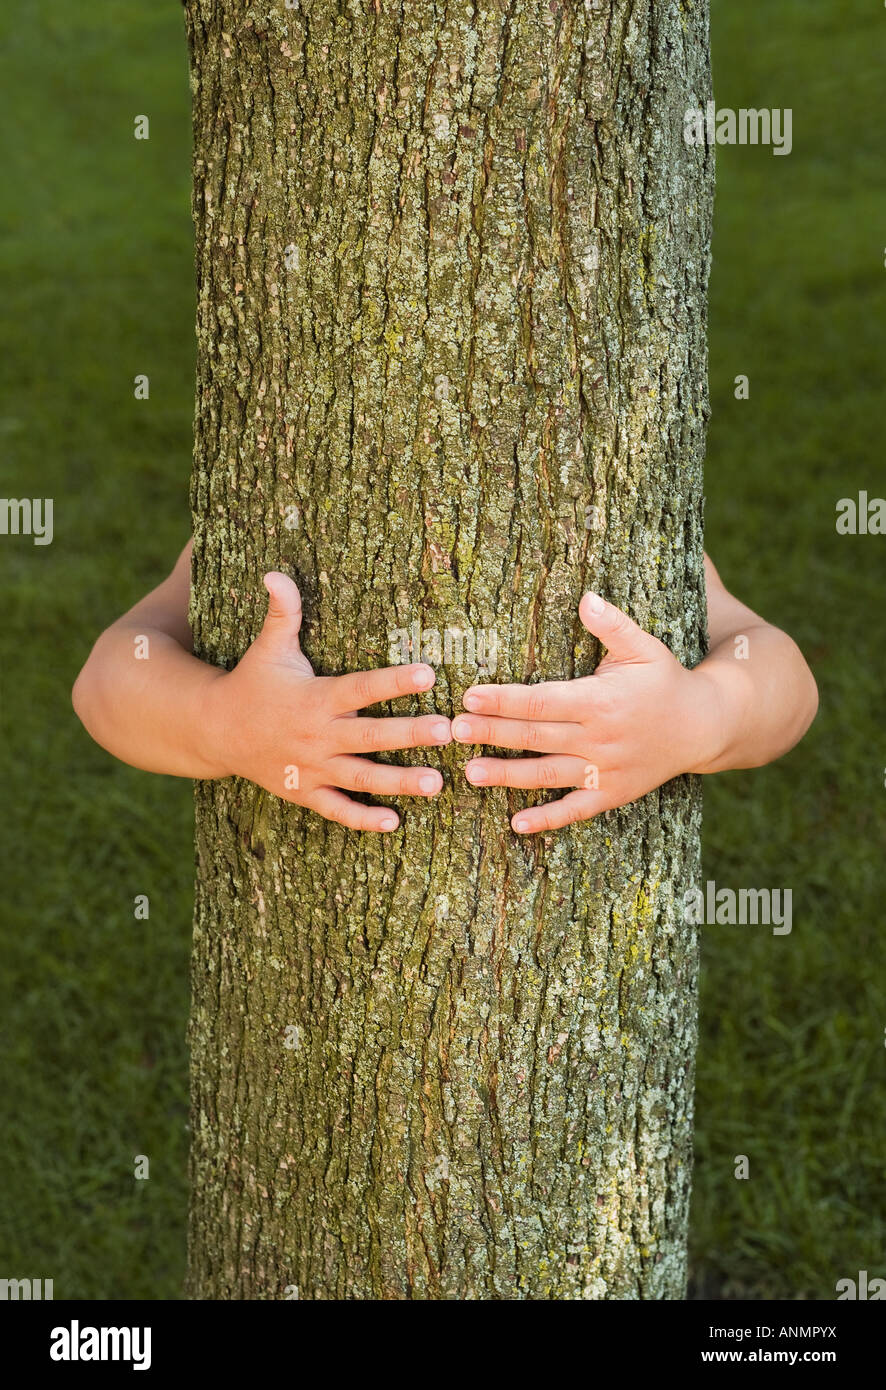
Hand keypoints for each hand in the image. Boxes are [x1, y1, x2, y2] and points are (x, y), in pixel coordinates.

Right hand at [203, 572, 451, 831]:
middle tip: (447, 731)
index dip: (394, 681)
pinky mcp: (305, 792)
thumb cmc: (251, 682)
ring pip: (361, 778)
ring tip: (437, 782)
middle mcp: (316, 735)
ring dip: (399, 782)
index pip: (360, 688)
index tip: (428, 673)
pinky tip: (394, 823)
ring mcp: (312, 767)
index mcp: (315, 698)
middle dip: (409, 734)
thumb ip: (283, 612)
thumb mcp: (268, 647)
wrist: (214, 731)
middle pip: (369, 736)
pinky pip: (337, 810)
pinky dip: (362, 819)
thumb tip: (275, 572)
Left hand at [451, 591, 719, 833]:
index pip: (542, 699)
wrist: (704, 726)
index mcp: (601, 700)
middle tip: (452, 730)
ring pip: (548, 774)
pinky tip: (517, 823)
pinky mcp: (612, 793)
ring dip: (507, 775)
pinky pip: (575, 810)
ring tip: (469, 773)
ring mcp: (605, 770)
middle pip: (536, 736)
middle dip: (492, 732)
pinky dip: (548, 818)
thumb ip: (612, 624)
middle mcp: (600, 738)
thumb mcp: (644, 646)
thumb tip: (585, 597)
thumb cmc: (665, 680)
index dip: (504, 699)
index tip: (469, 695)